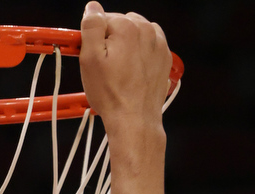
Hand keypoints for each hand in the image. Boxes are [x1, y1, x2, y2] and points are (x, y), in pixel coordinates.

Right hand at [79, 3, 172, 137]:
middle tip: (107, 65)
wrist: (135, 120)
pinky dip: (141, 52)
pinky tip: (134, 69)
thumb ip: (91, 26)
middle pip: (121, 23)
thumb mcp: (90, 59)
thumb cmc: (111, 94)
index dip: (94, 38)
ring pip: (136, 32)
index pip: (103, 19)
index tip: (93, 56)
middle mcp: (146, 30)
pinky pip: (149, 44)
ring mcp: (158, 43)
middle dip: (112, 39)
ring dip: (127, 44)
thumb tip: (93, 7)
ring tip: (121, 68)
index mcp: (126, 27)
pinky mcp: (164, 57)